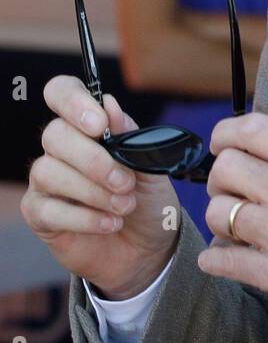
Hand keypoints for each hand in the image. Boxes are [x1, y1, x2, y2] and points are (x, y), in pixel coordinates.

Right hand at [21, 76, 180, 299]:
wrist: (149, 248)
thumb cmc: (148, 201)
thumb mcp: (152, 167)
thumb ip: (130, 137)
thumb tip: (109, 105)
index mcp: (87, 126)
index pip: (61, 93)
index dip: (73, 102)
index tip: (99, 124)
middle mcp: (61, 148)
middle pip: (55, 135)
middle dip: (93, 160)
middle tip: (125, 182)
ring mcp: (46, 181)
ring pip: (48, 171)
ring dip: (92, 191)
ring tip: (124, 206)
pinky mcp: (40, 214)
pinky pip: (48, 208)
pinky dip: (84, 217)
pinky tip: (110, 223)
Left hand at [200, 112, 267, 342]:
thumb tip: (254, 153)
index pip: (254, 130)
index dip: (225, 134)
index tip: (221, 145)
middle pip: (226, 168)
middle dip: (220, 180)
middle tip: (230, 194)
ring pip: (218, 213)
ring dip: (220, 222)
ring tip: (235, 230)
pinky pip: (220, 259)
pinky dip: (215, 259)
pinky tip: (224, 257)